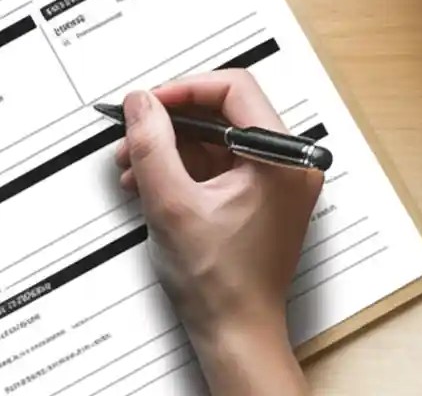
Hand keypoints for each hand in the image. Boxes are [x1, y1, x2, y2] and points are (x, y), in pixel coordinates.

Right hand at [115, 71, 321, 395]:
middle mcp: (287, 164)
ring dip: (170, 148)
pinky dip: (182, 168)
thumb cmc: (220, 284)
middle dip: (170, 124)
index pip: (233, 89)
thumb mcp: (171, 203)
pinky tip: (151, 182)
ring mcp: (275, 181)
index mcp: (281, 158)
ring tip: (135, 167)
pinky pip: (217, 164)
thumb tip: (141, 104)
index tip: (150, 104)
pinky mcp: (259, 197)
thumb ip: (151, 145)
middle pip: (222, 112)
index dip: (183, 90)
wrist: (234, 332)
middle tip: (135, 135)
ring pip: (215, 138)